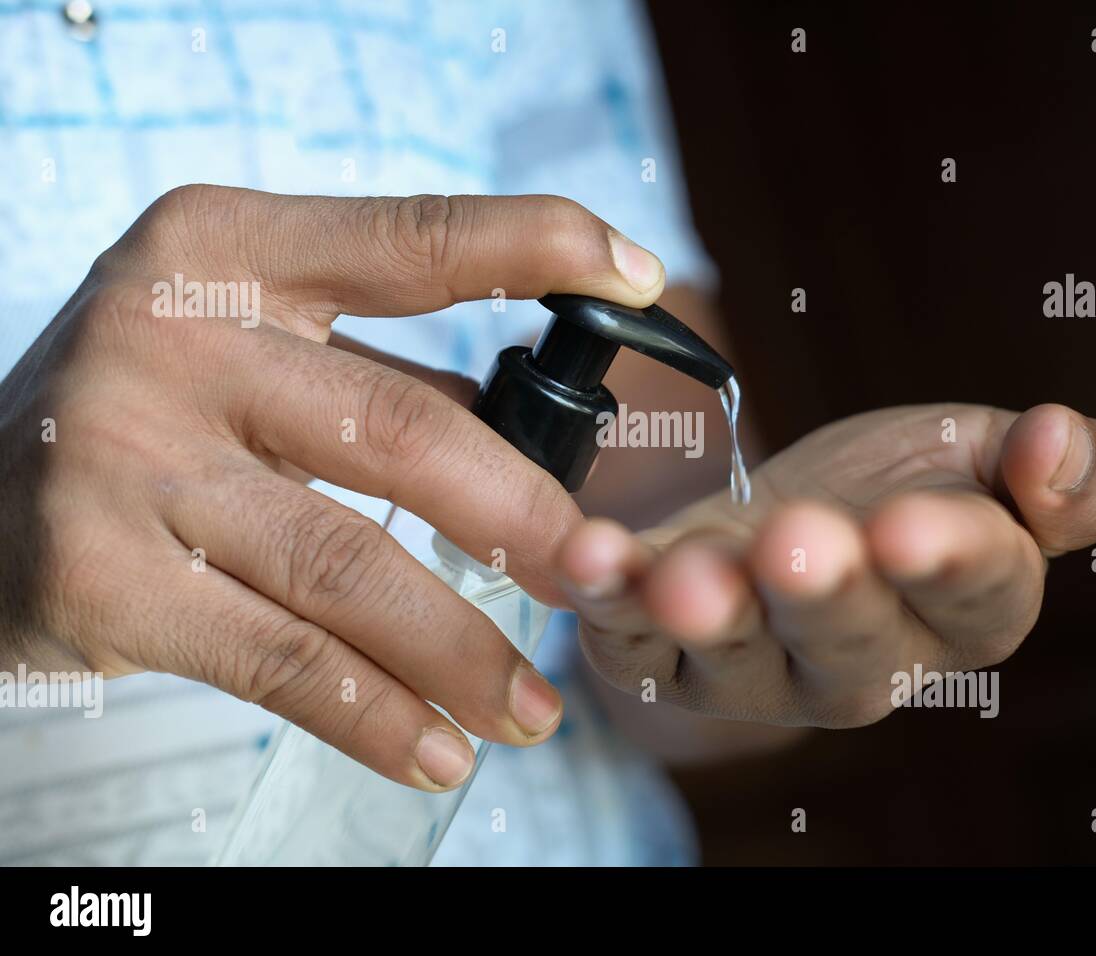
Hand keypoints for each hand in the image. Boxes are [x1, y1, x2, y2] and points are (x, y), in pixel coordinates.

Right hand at [0, 185, 666, 788]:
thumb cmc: (146, 415)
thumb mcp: (243, 348)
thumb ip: (376, 375)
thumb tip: (533, 425)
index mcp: (225, 251)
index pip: (410, 239)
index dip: (536, 246)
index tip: (643, 276)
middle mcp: (169, 337)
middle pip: (402, 431)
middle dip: (526, 516)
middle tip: (602, 574)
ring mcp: (124, 458)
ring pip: (349, 566)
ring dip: (462, 649)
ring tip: (534, 708)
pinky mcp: (99, 578)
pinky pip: (280, 661)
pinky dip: (375, 716)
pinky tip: (439, 752)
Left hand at [556, 403, 1095, 725]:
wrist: (785, 515)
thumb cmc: (893, 489)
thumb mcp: (987, 461)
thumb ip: (1065, 473)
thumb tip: (1060, 441)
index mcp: (965, 608)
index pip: (975, 594)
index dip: (946, 560)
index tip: (906, 522)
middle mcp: (861, 658)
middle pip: (849, 642)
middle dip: (822, 594)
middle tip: (800, 543)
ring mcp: (756, 666)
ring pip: (736, 654)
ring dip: (707, 614)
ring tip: (685, 576)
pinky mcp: (664, 653)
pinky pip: (634, 640)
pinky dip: (607, 600)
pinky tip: (591, 555)